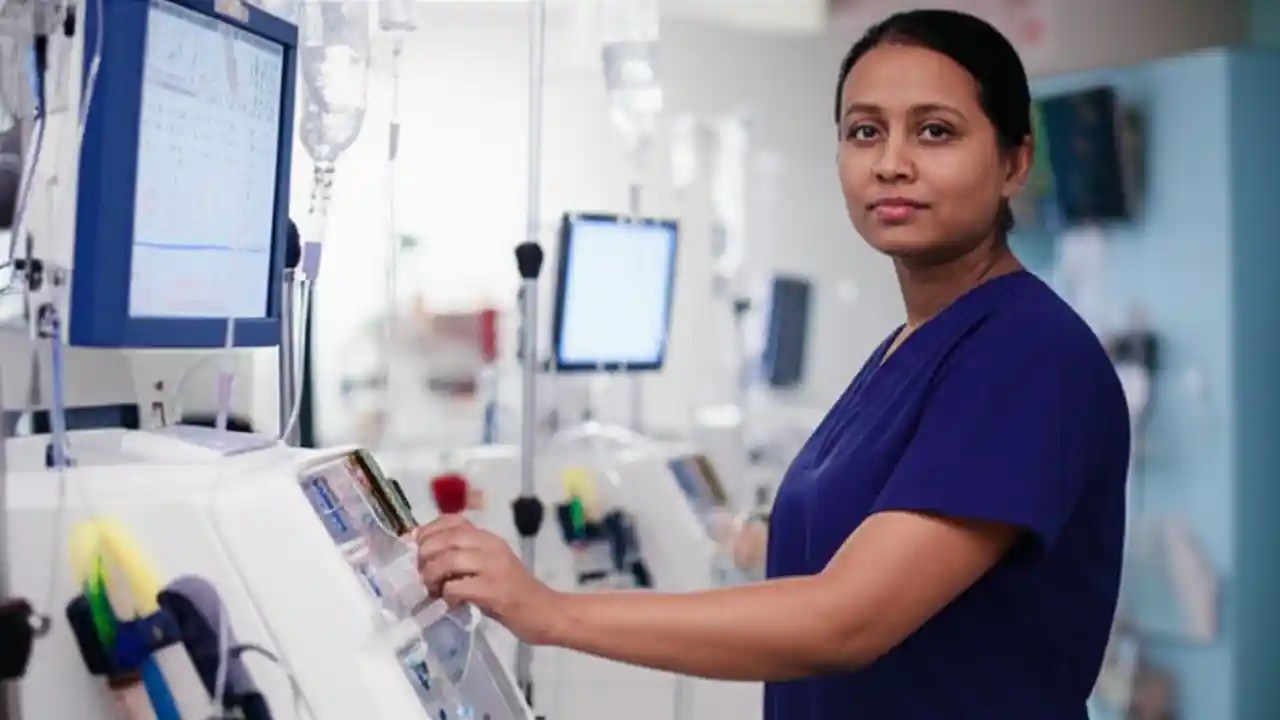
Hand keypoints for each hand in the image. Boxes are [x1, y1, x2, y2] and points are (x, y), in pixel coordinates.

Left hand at [414, 514, 562, 644]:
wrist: (545, 612)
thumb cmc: (514, 592)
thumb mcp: (490, 566)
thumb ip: (465, 557)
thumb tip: (427, 556)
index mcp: (490, 539)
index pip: (454, 520)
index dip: (429, 530)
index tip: (415, 545)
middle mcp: (492, 547)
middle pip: (447, 538)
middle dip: (425, 554)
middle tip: (420, 573)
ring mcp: (494, 568)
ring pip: (449, 560)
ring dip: (432, 575)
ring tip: (432, 589)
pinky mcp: (494, 591)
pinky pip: (457, 587)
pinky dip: (446, 595)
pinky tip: (450, 602)